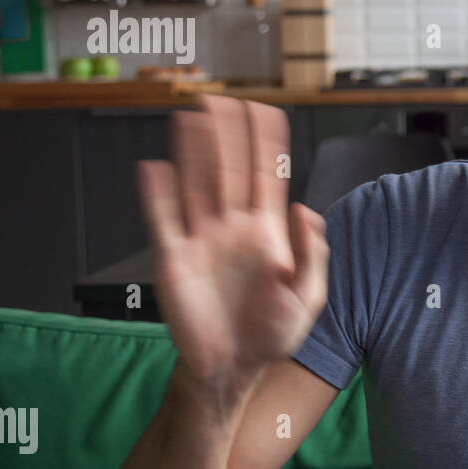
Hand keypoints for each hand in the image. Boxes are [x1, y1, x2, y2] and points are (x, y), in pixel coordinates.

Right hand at [136, 95, 329, 394]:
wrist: (232, 370)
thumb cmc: (270, 335)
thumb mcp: (309, 297)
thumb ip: (312, 253)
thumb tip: (306, 209)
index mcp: (267, 233)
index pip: (266, 175)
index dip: (266, 143)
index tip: (266, 109)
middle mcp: (233, 229)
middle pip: (228, 169)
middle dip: (226, 133)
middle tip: (220, 98)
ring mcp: (202, 241)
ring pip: (196, 184)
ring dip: (192, 151)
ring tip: (190, 116)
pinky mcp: (174, 260)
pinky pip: (163, 220)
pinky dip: (158, 194)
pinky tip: (155, 167)